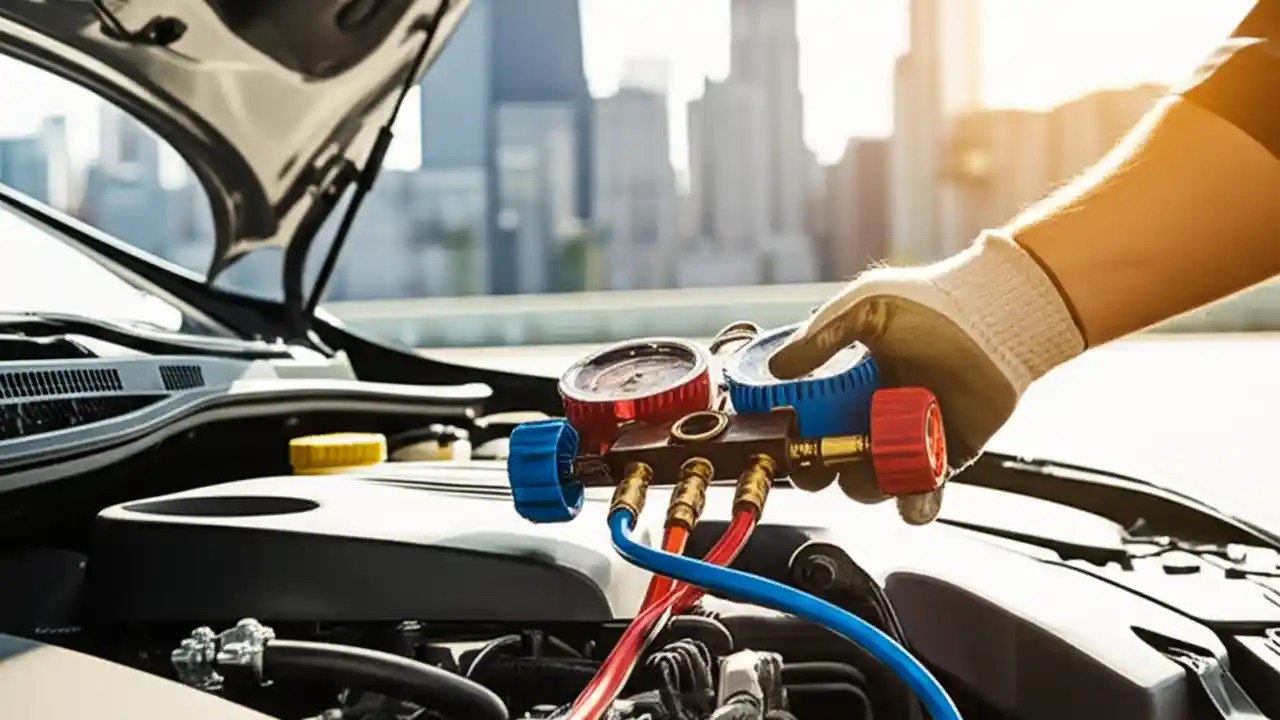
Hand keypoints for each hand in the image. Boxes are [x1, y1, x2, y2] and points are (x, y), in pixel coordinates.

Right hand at [767, 232, 1084, 523]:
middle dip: (825, 471)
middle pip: (833, 463)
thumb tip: (778, 367)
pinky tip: (914, 497)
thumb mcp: (866, 308)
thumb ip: (821, 337)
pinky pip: (922, 493)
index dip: (794, 442)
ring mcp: (908, 440)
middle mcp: (873, 417)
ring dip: (869, 486)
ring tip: (879, 467)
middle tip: (830, 461)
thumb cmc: (932, 305)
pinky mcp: (944, 459)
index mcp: (849, 387)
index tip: (790, 445)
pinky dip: (916, 505)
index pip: (808, 426)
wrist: (996, 320)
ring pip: (873, 484)